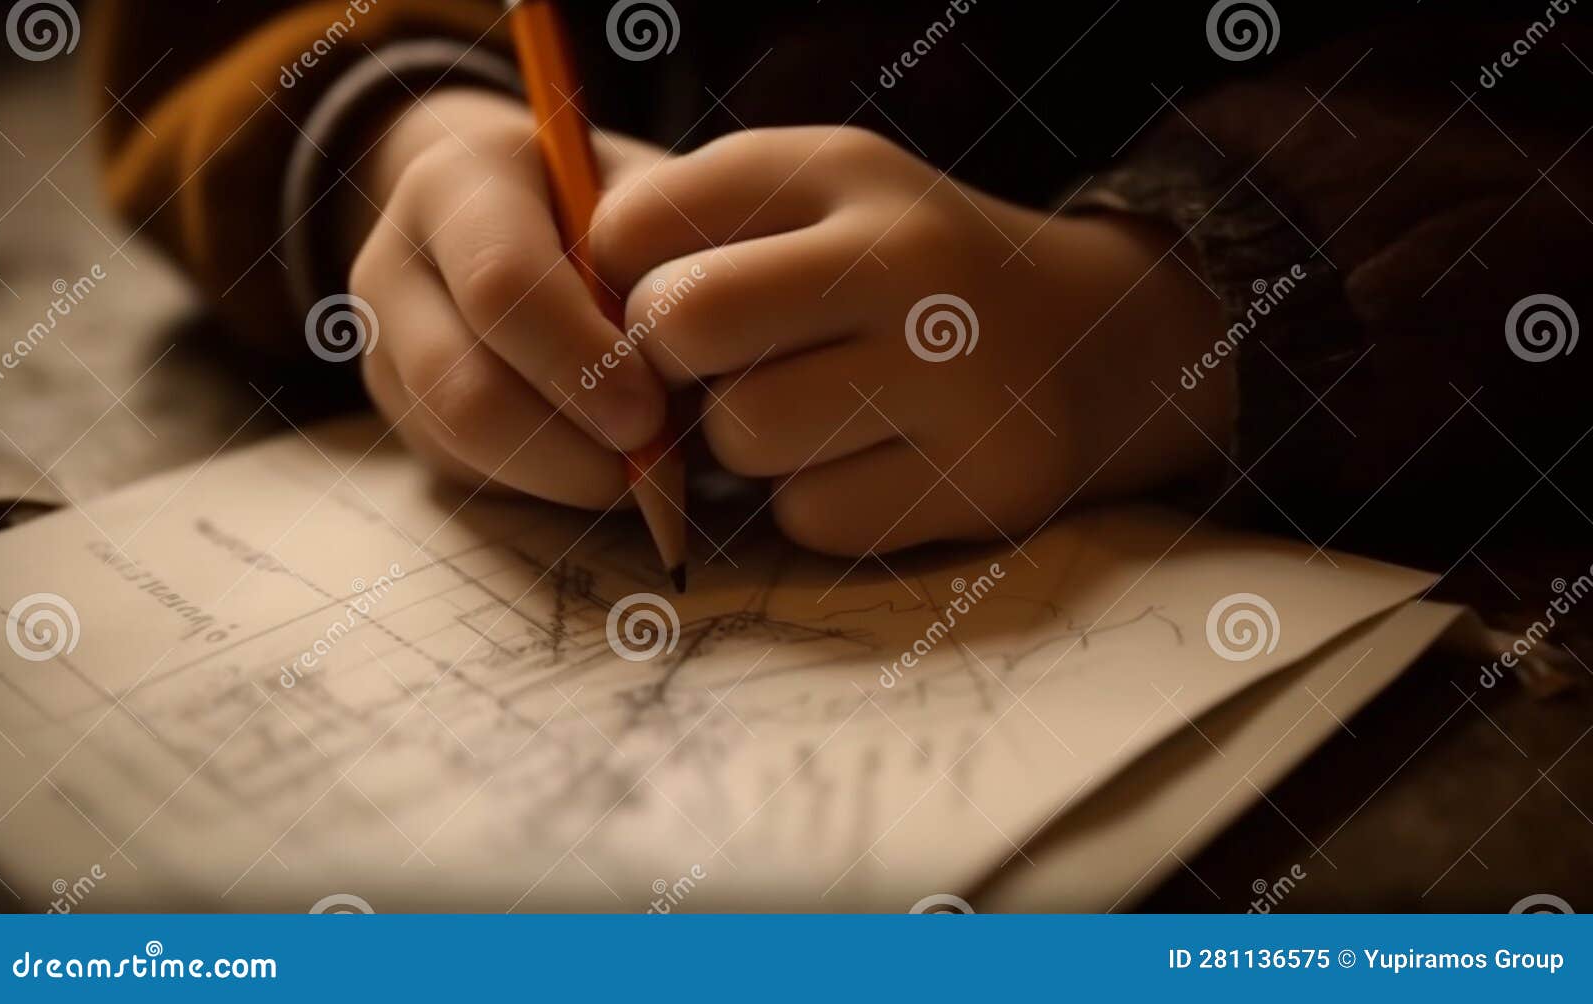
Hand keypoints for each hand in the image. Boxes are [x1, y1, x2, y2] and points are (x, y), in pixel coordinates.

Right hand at [349, 88, 668, 507]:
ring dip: (563, 475)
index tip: (652, 411)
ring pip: (463, 443)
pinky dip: (546, 481)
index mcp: (459, 182)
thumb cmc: (609, 207)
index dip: (581, 361)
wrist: (522, 209)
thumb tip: (682, 370)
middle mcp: (396, 261)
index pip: (501, 283)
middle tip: (652, 462)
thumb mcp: (644, 200)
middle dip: (570, 445)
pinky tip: (602, 455)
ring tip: (641, 467)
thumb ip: (662, 260)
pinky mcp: (400, 408)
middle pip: (464, 388)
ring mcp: (383, 342)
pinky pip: (470, 469)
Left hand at [590, 126, 1232, 555]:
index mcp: (839, 167)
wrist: (1090, 338)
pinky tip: (870, 460)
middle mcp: (905, 256)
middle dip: (667, 368)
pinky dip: (814, 503)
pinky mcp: (981, 479)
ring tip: (809, 411)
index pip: (636, 221)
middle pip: (679, 324)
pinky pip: (811, 518)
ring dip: (746, 445)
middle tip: (711, 373)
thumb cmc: (902, 275)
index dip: (617, 281)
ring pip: (742, 436)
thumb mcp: (812, 205)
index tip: (656, 302)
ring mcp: (955, 371)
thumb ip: (690, 232)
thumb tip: (568, 321)